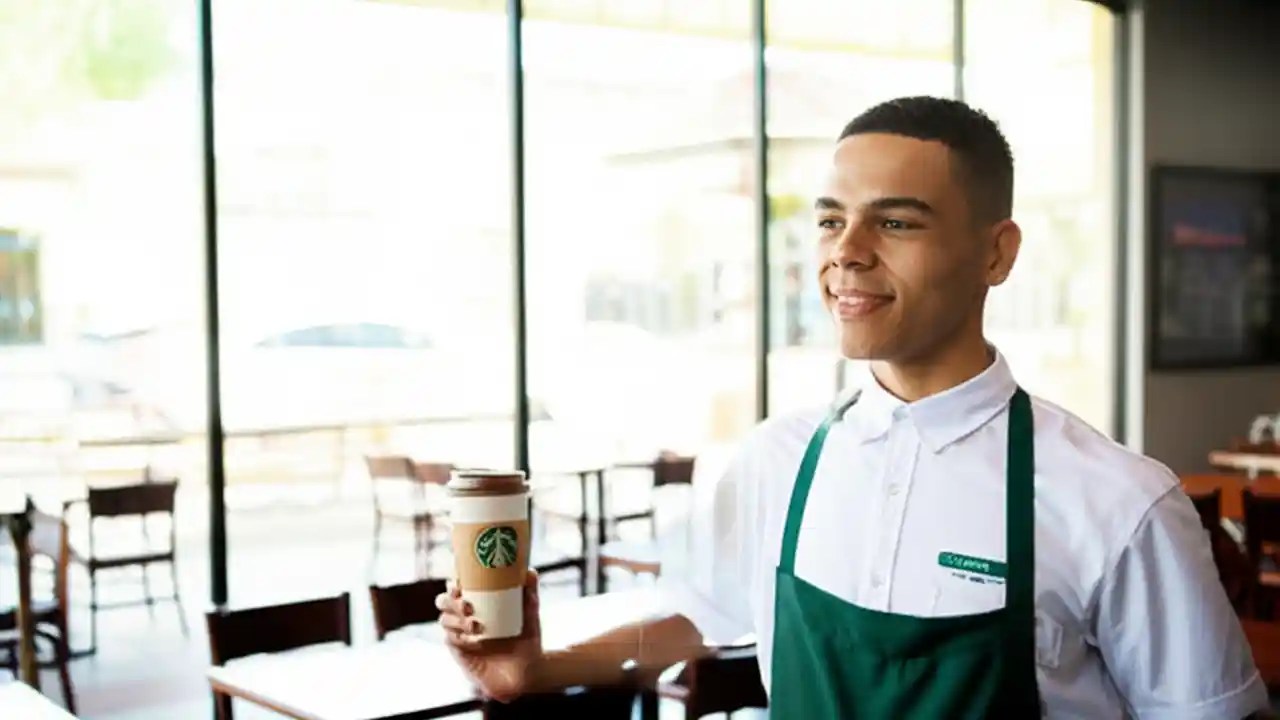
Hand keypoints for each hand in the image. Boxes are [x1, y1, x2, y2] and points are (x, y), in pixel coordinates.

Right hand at [436, 569, 542, 702]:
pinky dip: (460, 637)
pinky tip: (475, 640)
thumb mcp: (530, 616)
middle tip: (468, 606)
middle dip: (451, 600)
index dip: (454, 582)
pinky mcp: (459, 651)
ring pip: (444, 619)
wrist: (524, 671)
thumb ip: (530, 595)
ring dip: (456, 619)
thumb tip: (530, 573)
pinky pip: (450, 639)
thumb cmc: (526, 640)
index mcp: (478, 602)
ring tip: (476, 626)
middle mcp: (465, 615)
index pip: (458, 586)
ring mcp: (460, 633)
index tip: (460, 582)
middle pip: (443, 600)